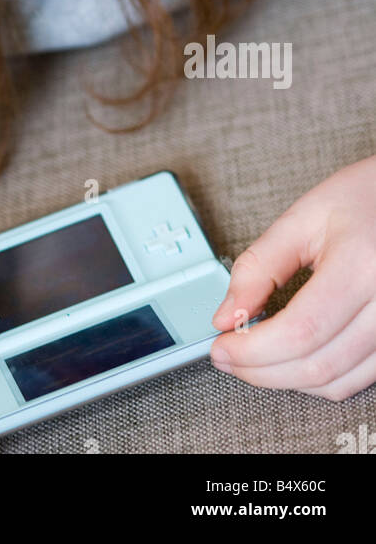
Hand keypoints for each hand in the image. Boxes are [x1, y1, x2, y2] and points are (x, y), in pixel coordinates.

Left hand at [209, 156, 375, 399]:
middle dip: (261, 371)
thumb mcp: (303, 219)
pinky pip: (356, 380)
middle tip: (227, 358)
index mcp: (361, 265)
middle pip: (316, 364)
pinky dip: (315, 379)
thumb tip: (226, 316)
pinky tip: (290, 360)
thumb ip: (259, 266)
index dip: (253, 350)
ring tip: (252, 359)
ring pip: (336, 383)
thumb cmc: (361, 200)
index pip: (300, 331)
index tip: (221, 348)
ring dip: (286, 380)